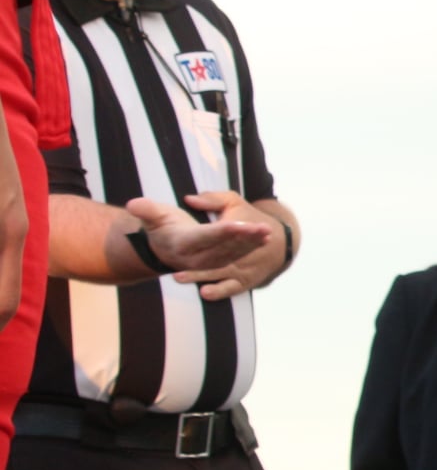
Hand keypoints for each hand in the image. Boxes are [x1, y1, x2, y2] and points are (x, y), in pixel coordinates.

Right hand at [127, 195, 269, 293]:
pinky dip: (251, 247)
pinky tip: (265, 238)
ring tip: (268, 231)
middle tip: (265, 227)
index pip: (206, 237)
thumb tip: (134, 204)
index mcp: (182, 244)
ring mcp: (208, 264)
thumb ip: (147, 210)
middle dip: (246, 237)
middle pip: (225, 246)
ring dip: (253, 243)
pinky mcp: (218, 265)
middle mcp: (196, 258)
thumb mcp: (153, 216)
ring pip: (234, 253)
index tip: (240, 224)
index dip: (224, 232)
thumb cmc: (160, 226)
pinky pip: (237, 255)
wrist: (161, 249)